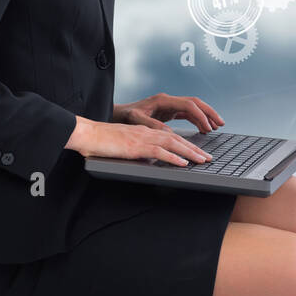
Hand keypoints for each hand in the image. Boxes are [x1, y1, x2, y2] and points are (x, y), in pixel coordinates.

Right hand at [68, 116, 212, 165]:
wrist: (87, 135)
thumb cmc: (102, 142)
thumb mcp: (125, 146)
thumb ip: (139, 151)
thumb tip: (150, 161)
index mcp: (145, 132)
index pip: (171, 137)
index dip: (186, 145)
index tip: (197, 153)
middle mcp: (147, 133)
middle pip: (177, 139)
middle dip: (195, 149)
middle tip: (208, 158)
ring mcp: (142, 138)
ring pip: (173, 144)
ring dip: (190, 153)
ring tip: (202, 161)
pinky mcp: (136, 146)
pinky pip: (159, 151)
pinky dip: (173, 157)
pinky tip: (183, 163)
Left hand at [113, 93, 224, 134]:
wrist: (119, 114)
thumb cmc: (125, 116)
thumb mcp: (136, 120)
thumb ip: (151, 125)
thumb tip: (168, 132)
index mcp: (163, 100)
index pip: (188, 105)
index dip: (200, 116)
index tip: (208, 127)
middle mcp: (168, 100)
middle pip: (195, 103)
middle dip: (209, 112)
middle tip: (221, 123)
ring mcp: (170, 105)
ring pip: (194, 108)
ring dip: (206, 117)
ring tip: (216, 127)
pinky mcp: (169, 112)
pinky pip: (188, 114)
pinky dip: (197, 121)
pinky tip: (203, 129)